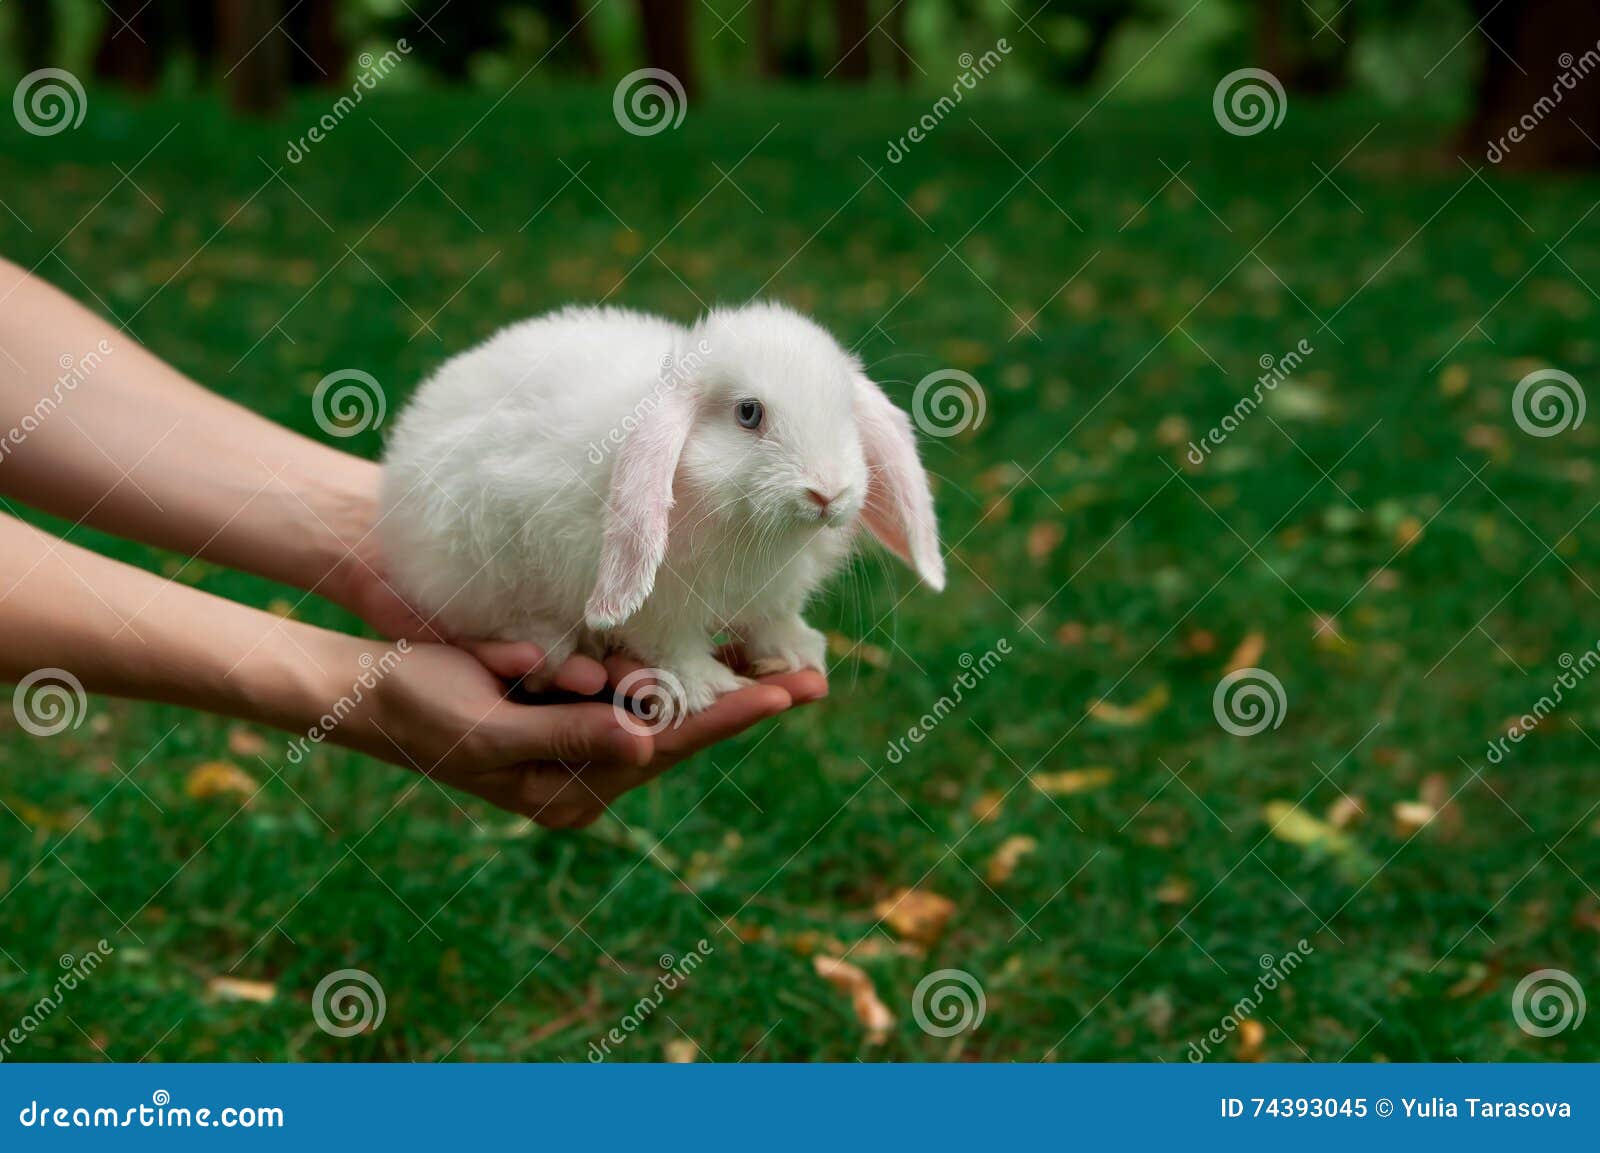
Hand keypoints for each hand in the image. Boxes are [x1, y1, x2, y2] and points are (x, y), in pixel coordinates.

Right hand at [322, 637, 825, 828]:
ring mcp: (580, 739)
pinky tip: (724, 650)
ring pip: (667, 707)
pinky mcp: (571, 706)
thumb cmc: (420, 707)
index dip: (729, 717)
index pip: (665, 748)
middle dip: (744, 702)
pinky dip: (678, 668)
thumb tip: (646, 741)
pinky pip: (637, 686)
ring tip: (788, 664)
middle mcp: (585, 772)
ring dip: (721, 684)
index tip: (787, 694)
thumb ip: (570, 735)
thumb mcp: (492, 726)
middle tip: (814, 679)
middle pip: (681, 730)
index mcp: (569, 792)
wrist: (365, 691)